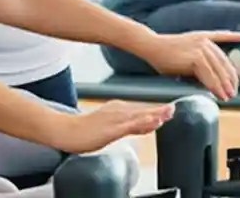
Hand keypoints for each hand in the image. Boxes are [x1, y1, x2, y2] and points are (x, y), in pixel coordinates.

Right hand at [46, 100, 176, 153]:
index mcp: (118, 108)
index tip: (170, 109)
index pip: (141, 109)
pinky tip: (150, 122)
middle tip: (173, 109)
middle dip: (159, 111)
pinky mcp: (110, 129)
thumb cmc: (85, 129)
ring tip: (167, 113)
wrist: (66, 131)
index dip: (156, 110)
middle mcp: (118, 110)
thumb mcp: (110, 125)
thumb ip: (129, 125)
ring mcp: (114, 119)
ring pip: (138, 116)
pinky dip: (141, 123)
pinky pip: (128, 126)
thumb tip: (147, 125)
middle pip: (142, 110)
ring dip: (153, 114)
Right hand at [134, 31, 239, 101]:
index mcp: (205, 38)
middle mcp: (206, 42)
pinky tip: (220, 94)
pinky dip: (216, 87)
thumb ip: (200, 65)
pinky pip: (210, 76)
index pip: (223, 55)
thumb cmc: (166, 54)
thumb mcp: (187, 56)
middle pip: (224, 64)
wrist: (152, 47)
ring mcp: (202, 48)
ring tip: (228, 96)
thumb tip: (212, 82)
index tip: (238, 77)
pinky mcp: (197, 57)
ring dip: (225, 86)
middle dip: (230, 80)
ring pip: (218, 71)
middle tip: (234, 93)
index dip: (232, 67)